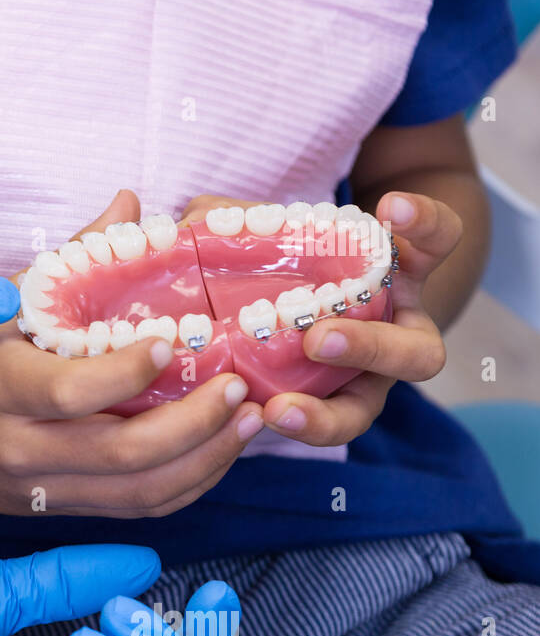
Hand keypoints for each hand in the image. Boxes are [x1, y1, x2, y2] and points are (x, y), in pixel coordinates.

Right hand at [0, 190, 262, 519]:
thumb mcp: (2, 307)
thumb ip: (71, 259)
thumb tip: (133, 202)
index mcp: (3, 389)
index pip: (71, 390)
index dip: (128, 371)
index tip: (173, 341)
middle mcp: (24, 448)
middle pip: (122, 453)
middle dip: (194, 423)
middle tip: (237, 385)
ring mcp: (47, 488)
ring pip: (141, 491)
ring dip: (207, 458)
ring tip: (250, 418)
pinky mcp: (69, 510)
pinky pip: (140, 508)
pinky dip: (190, 483)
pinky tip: (222, 449)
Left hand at [181, 193, 453, 445]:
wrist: (267, 317)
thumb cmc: (277, 263)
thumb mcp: (266, 235)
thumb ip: (241, 222)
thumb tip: (199, 221)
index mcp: (393, 274)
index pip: (435, 240)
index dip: (425, 223)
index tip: (391, 208)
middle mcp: (393, 331)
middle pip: (417, 352)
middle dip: (371, 347)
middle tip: (318, 338)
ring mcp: (362, 381)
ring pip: (365, 410)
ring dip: (327, 414)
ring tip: (279, 409)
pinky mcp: (326, 413)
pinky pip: (321, 427)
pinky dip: (293, 424)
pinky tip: (254, 415)